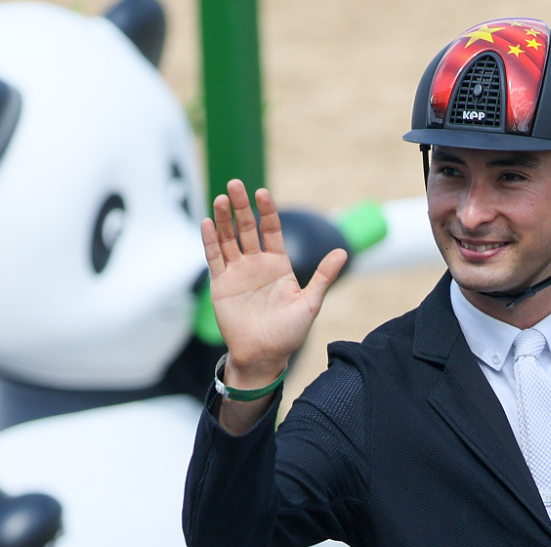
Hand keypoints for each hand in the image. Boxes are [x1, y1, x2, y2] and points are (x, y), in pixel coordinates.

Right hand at [200, 180, 346, 390]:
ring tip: (220, 199)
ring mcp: (237, 273)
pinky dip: (210, 241)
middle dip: (240, 206)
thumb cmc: (289, 333)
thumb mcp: (310, 303)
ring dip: (223, 219)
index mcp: (278, 265)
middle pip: (246, 228)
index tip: (261, 193)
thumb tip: (343, 252)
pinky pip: (214, 258)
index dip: (266, 211)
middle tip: (235, 185)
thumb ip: (323, 277)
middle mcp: (256, 264)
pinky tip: (207, 222)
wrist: (264, 356)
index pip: (271, 230)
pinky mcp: (220, 285)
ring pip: (228, 239)